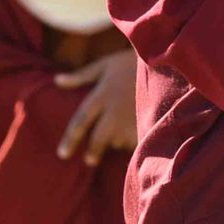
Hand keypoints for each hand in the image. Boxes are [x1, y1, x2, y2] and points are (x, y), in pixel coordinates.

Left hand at [53, 50, 137, 166]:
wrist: (167, 63)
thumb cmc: (132, 62)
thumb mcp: (106, 64)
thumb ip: (81, 75)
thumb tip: (57, 80)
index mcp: (101, 95)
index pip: (80, 122)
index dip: (70, 139)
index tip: (62, 154)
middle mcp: (114, 111)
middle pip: (98, 139)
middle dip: (93, 152)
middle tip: (90, 160)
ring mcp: (131, 120)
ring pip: (118, 141)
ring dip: (117, 140)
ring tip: (125, 126)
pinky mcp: (147, 126)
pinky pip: (136, 141)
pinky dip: (134, 138)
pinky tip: (139, 126)